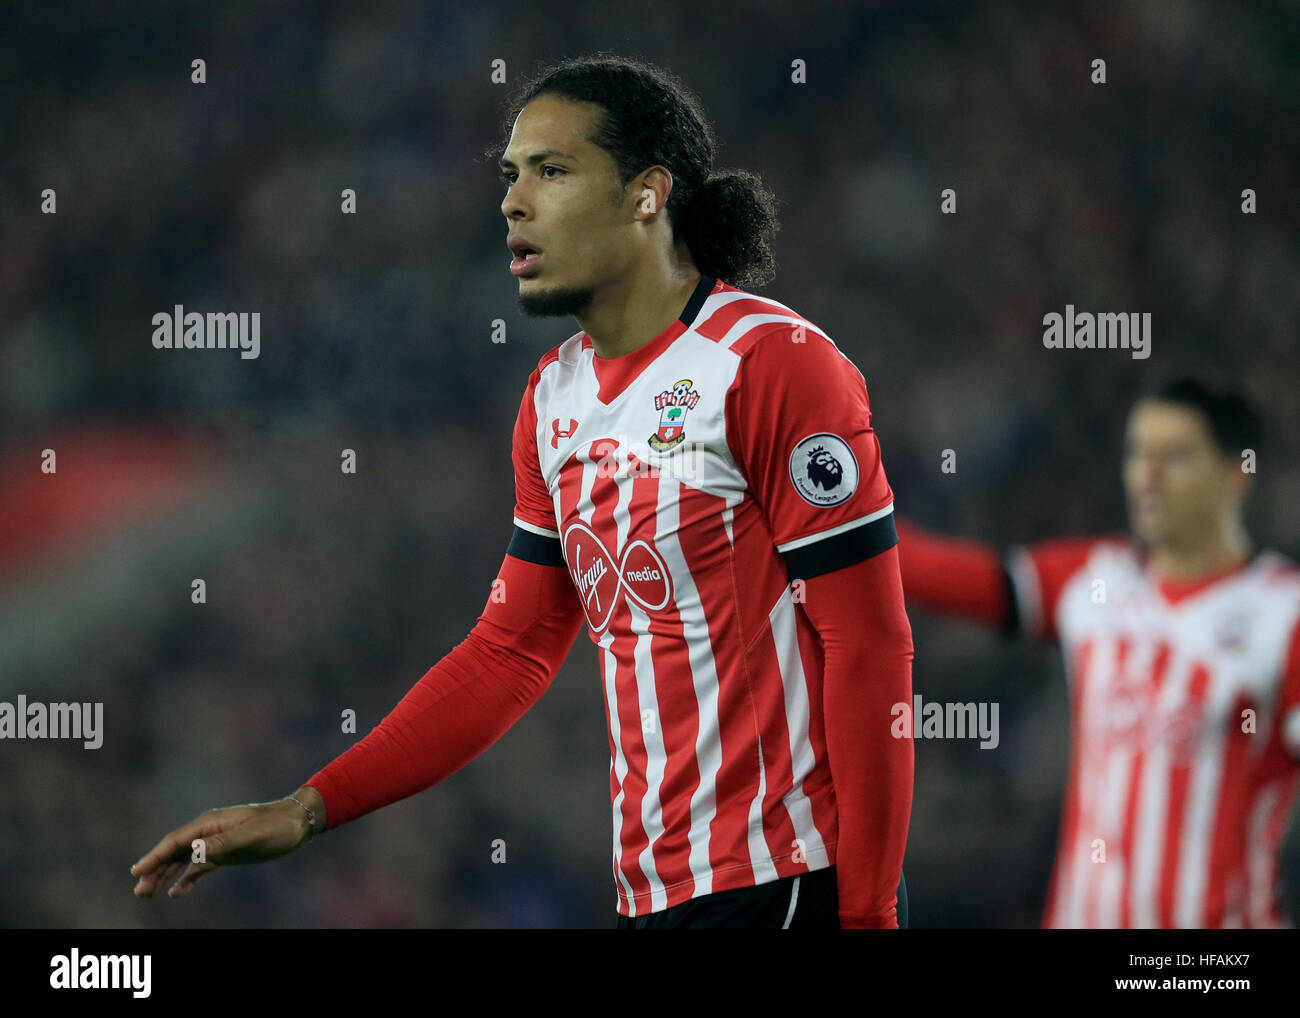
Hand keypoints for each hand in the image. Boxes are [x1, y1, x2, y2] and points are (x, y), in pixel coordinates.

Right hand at [130, 792, 318, 898]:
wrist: (300, 822)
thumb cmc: (277, 826)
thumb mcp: (252, 836)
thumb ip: (223, 844)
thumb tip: (194, 852)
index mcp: (211, 824)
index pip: (175, 842)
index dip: (154, 856)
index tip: (136, 871)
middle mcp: (209, 832)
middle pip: (174, 852)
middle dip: (155, 870)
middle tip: (139, 891)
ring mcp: (217, 842)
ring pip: (183, 860)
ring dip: (165, 875)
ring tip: (148, 893)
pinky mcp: (227, 852)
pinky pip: (199, 867)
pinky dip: (186, 879)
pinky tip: (176, 893)